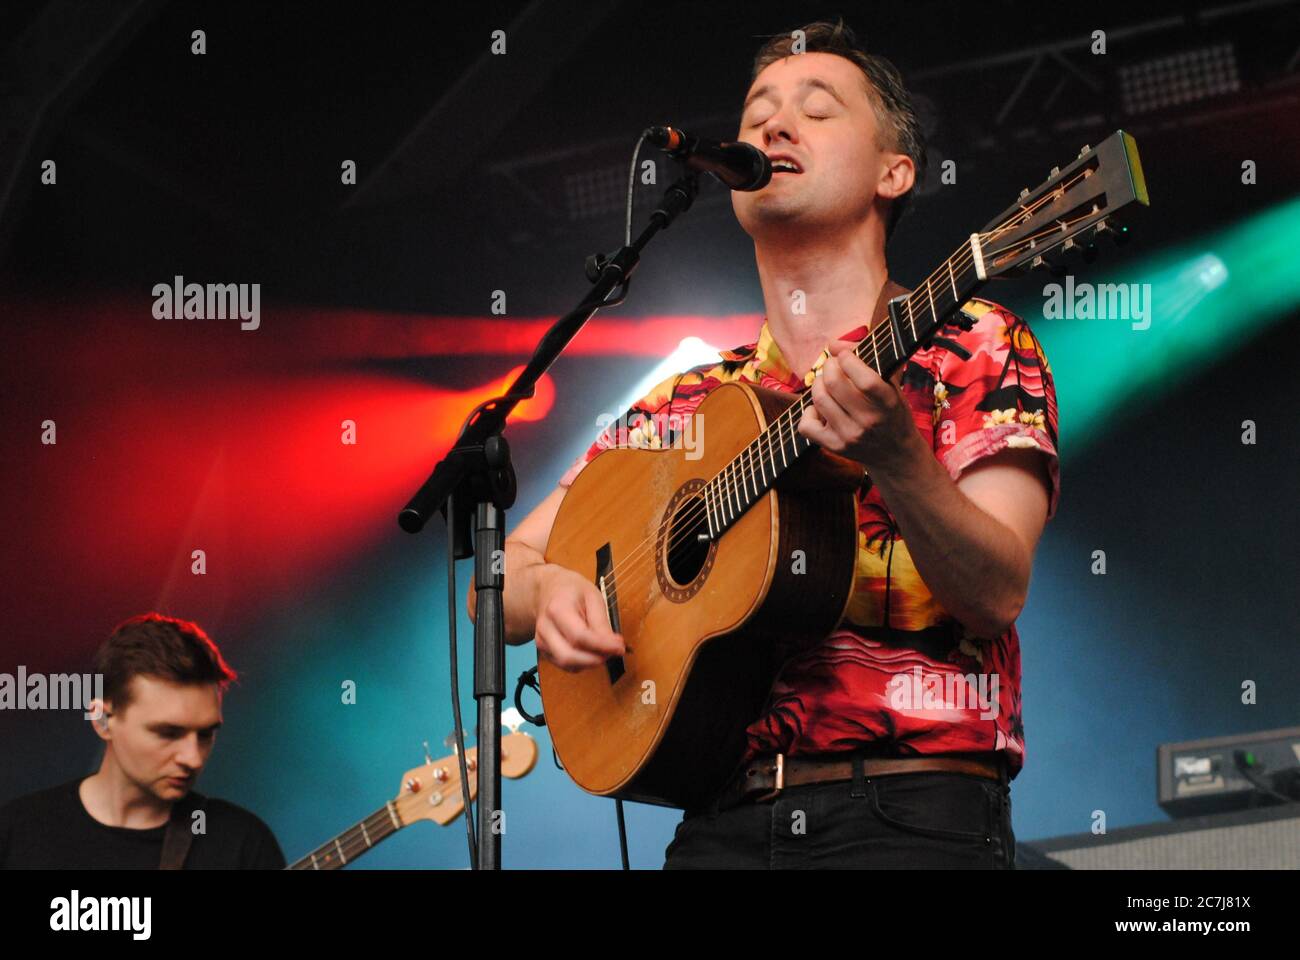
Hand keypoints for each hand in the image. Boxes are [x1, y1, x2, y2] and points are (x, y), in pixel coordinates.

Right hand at [534, 566, 625, 671]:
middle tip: (614, 652)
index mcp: (557, 609)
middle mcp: (545, 628)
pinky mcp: (545, 651)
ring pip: (567, 665)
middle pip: (569, 656)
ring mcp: (542, 641)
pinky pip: (566, 666)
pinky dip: (583, 663)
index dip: (602, 646)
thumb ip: (601, 622)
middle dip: (595, 659)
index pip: (579, 636)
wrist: (549, 589)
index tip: (620, 647)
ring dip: (590, 663)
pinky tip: (592, 652)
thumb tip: (614, 645)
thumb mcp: (592, 596)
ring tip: (604, 651)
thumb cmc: (571, 591)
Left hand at [796, 338, 918, 470]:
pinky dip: (809, 412)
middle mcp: (868, 420)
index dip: (848, 359)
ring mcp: (849, 436)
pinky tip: (821, 409)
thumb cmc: (891, 411)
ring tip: (826, 384)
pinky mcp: (834, 447)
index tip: (845, 355)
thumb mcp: (891, 384)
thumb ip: (868, 359)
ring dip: (817, 384)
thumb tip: (833, 344)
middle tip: (833, 366)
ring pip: (819, 399)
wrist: (895, 453)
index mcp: (887, 402)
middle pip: (833, 383)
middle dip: (829, 367)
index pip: (864, 378)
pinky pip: (806, 425)